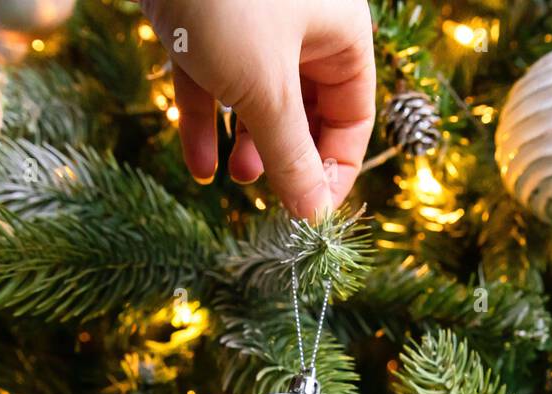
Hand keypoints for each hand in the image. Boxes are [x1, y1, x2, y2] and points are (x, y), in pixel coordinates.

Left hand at [142, 0, 375, 217]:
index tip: (308, 212)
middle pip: (306, 111)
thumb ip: (290, 155)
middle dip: (285, 156)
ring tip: (233, 179)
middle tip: (266, 193)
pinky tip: (198, 167)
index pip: (352, 118)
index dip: (333, 168)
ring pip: (258, 99)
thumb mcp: (264, 89)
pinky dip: (206, 123)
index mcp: (340, 36)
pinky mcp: (202, 26)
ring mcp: (250, 27)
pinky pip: (214, 84)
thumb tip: (315, 214)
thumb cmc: (226, 0)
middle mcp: (302, 30)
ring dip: (247, 144)